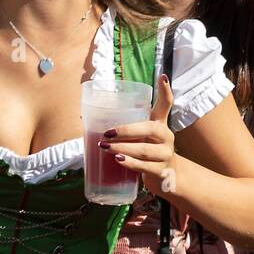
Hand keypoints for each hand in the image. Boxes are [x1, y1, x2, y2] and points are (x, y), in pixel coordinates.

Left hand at [104, 75, 177, 194]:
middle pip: (149, 128)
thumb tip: (86, 116)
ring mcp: (166, 154)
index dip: (165, 90)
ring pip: (144, 149)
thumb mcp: (141, 136)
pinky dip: (130, 163)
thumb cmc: (147, 150)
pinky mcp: (162, 171)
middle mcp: (166, 136)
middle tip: (106, 133)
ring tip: (105, 147)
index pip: (166, 104)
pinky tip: (119, 159)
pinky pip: (144, 166)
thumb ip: (125, 125)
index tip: (162, 76)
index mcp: (160, 123)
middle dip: (126, 130)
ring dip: (123, 148)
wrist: (167, 176)